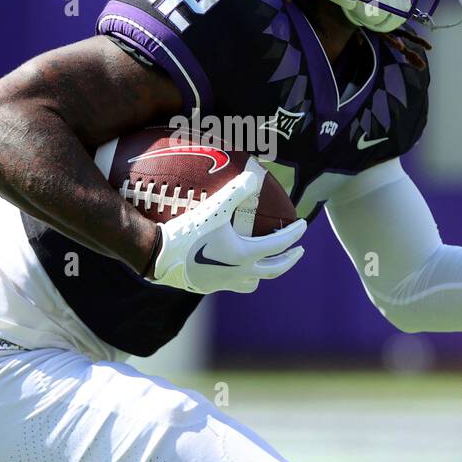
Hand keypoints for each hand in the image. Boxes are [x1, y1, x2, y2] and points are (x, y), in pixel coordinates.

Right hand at [149, 164, 306, 293]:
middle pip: (272, 270)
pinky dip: (236, 273)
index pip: (278, 245)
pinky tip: (228, 262)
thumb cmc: (187, 231)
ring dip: (261, 273)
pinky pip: (229, 282)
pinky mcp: (206, 287)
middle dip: (289, 260)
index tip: (304, 225)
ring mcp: (222, 283)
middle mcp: (237, 273)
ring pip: (251, 283)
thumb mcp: (214, 208)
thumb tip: (255, 174)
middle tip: (299, 251)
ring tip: (263, 263)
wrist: (158, 256)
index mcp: (244, 255)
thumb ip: (236, 191)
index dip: (294, 234)